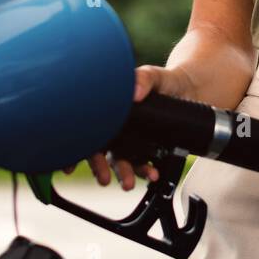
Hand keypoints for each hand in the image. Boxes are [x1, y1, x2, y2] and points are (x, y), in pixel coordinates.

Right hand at [63, 64, 197, 190]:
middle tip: (104, 179)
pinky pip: (143, 163)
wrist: (191, 89)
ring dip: (123, 173)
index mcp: (109, 110)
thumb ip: (144, 79)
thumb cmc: (165, 81)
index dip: (75, 149)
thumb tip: (135, 93)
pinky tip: (153, 174)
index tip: (68, 166)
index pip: (86, 131)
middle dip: (99, 167)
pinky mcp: (149, 148)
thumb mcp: (154, 75)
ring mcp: (132, 140)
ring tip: (129, 184)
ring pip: (120, 160)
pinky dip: (146, 171)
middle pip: (100, 150)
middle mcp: (116, 127)